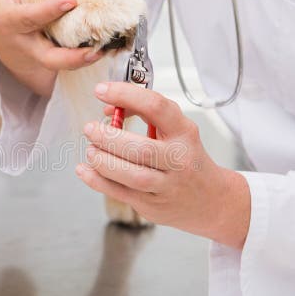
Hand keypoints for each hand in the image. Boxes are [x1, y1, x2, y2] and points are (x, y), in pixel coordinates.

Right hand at [0, 0, 101, 96]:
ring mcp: (39, 57)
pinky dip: (84, 58)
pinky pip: (68, 64)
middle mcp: (24, 44)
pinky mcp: (52, 63)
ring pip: (58, 66)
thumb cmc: (8, 2)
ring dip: (80, 62)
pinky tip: (102, 49)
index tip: (71, 0)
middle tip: (93, 47)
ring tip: (100, 52)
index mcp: (9, 21)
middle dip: (69, 55)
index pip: (27, 17)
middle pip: (46, 56)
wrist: (5, 41)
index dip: (48, 10)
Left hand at [76, 82, 250, 249]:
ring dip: (103, 161)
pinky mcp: (152, 205)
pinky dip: (97, 181)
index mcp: (184, 132)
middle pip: (141, 148)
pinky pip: (120, 193)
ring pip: (132, 175)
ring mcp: (166, 186)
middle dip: (109, 137)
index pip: (156, 107)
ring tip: (91, 150)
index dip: (125, 95)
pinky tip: (85, 170)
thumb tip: (108, 108)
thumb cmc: (187, 157)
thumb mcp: (175, 129)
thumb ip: (145, 114)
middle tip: (90, 129)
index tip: (102, 90)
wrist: (210, 200)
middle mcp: (178, 159)